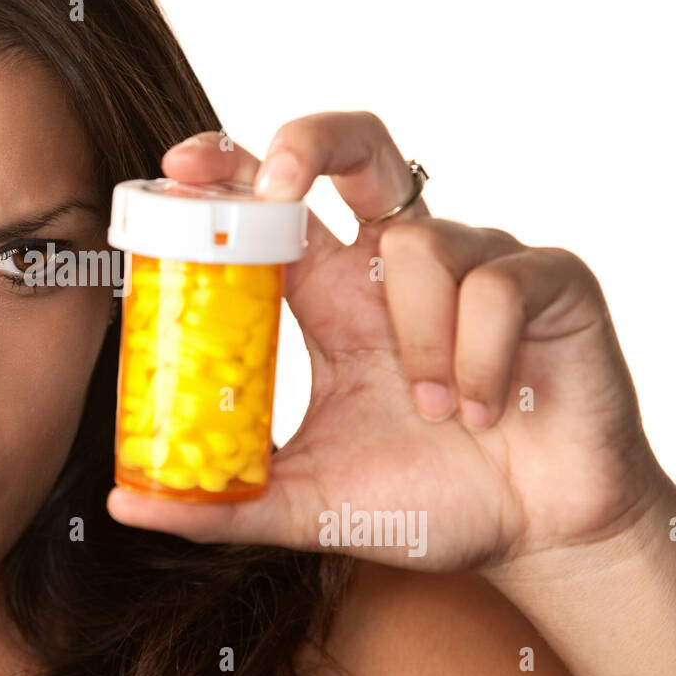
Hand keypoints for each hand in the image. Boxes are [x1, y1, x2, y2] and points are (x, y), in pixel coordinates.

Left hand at [106, 111, 670, 574]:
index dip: (231, 172)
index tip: (180, 170)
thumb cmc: (427, 500)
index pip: (277, 207)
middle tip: (276, 183)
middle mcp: (396, 265)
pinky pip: (496, 283)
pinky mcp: (547, 281)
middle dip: (309, 140)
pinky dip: (479, 356)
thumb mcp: (310, 503)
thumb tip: (128, 504)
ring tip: (435, 411)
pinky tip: (484, 410)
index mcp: (334, 296)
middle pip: (354, 146)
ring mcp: (476, 262)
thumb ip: (225, 504)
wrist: (537, 534)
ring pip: (418, 243)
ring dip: (417, 339)